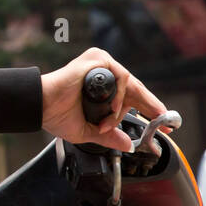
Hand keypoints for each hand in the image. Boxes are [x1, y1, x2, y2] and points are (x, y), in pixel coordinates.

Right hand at [41, 47, 168, 150]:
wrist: (41, 105)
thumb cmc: (55, 115)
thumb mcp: (89, 131)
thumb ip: (110, 137)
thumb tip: (128, 145)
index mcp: (99, 88)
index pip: (131, 96)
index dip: (148, 109)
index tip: (163, 124)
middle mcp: (102, 73)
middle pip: (136, 88)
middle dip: (151, 106)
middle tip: (164, 119)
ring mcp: (100, 65)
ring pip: (129, 85)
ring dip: (122, 109)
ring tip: (107, 122)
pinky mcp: (98, 60)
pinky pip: (121, 78)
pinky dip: (119, 97)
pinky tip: (111, 109)